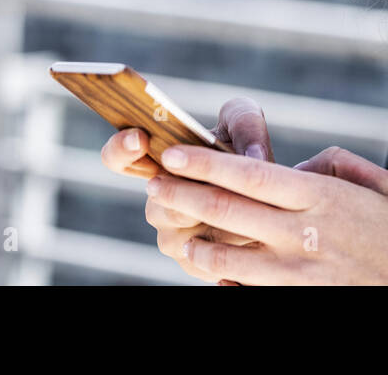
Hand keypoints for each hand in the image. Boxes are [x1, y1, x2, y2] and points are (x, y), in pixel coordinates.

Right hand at [98, 96, 276, 283]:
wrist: (269, 196)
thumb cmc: (247, 150)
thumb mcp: (246, 123)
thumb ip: (244, 123)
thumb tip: (252, 155)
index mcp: (160, 164)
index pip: (119, 157)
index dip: (121, 149)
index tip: (139, 138)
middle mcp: (158, 202)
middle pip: (156, 206)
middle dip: (188, 195)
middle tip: (214, 183)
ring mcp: (172, 236)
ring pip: (182, 234)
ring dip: (214, 220)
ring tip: (249, 207)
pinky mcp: (193, 264)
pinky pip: (204, 260)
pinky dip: (231, 244)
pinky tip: (253, 231)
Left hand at [146, 144, 387, 284]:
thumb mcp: (387, 185)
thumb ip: (339, 164)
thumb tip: (300, 164)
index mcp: (324, 198)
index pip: (251, 176)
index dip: (207, 163)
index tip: (176, 152)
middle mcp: (304, 233)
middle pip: (228, 211)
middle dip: (184, 193)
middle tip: (154, 181)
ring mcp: (296, 271)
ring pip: (225, 254)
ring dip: (190, 235)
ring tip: (169, 221)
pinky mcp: (295, 296)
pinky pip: (243, 286)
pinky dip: (216, 273)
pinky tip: (201, 261)